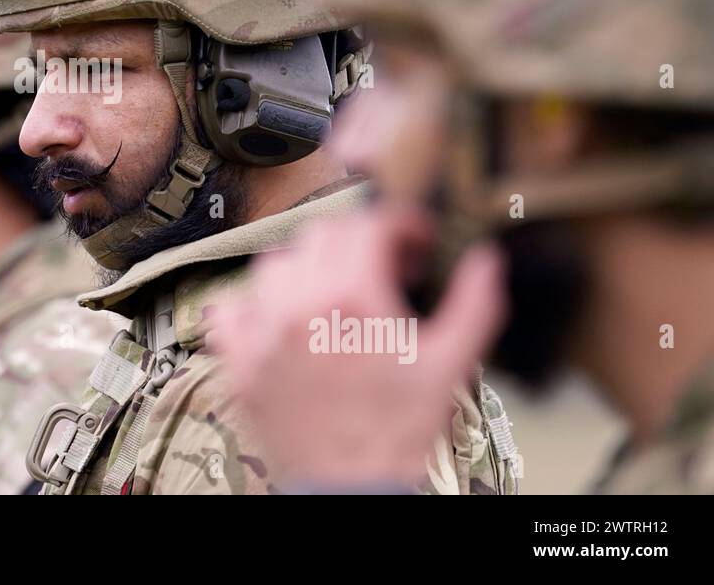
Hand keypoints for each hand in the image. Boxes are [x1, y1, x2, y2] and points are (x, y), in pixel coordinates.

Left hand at [209, 208, 506, 488]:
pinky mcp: (238, 360)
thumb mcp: (449, 366)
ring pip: (273, 264)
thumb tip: (486, 261)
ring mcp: (262, 332)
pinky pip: (227, 308)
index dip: (398, 225)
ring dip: (306, 266)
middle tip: (381, 268)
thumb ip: (473, 304)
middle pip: (320, 234)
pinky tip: (277, 317)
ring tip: (333, 291)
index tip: (413, 242)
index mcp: (352, 299)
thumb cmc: (399, 434)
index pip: (368, 225)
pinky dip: (249, 304)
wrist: (353, 489)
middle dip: (357, 242)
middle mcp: (300, 306)